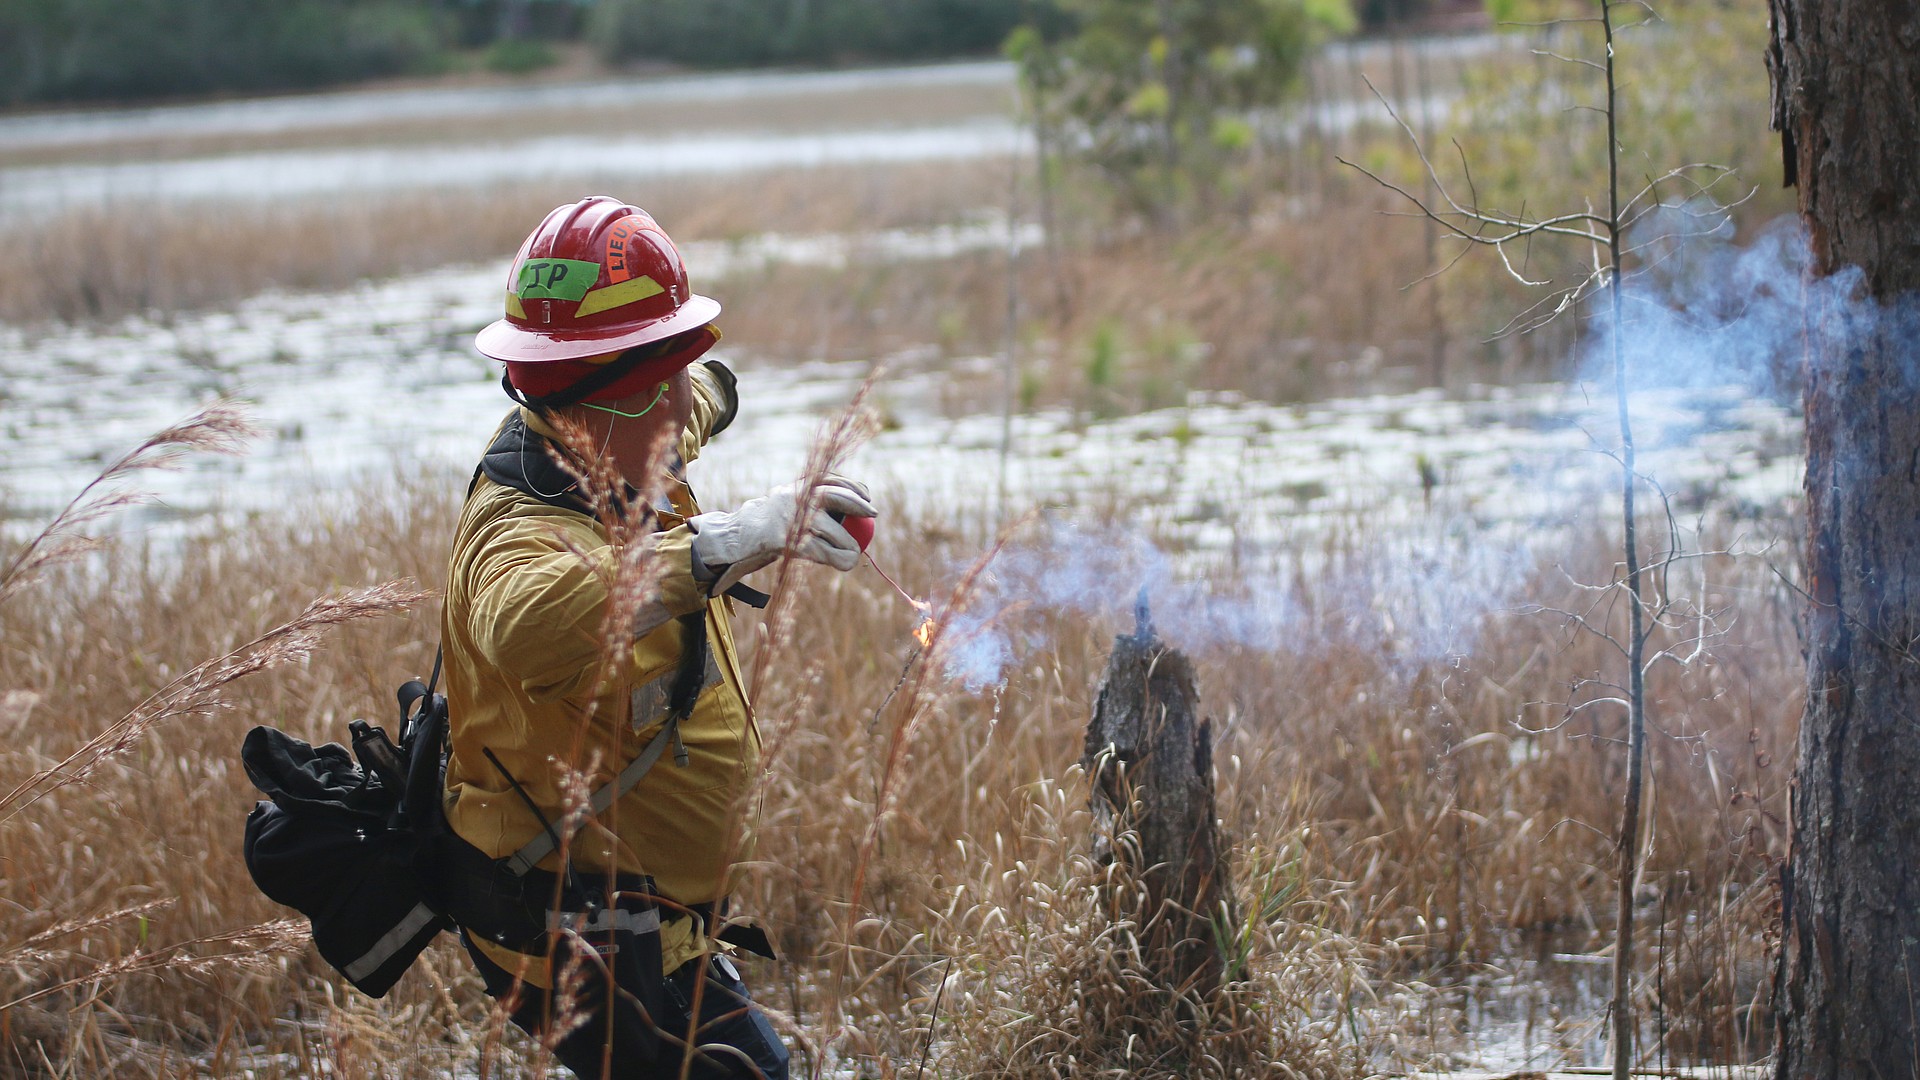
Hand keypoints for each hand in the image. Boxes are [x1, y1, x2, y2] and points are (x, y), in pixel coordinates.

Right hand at [688, 474, 875, 594]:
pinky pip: (817, 550)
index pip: (830, 478)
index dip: (852, 486)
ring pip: (829, 528)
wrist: (736, 538)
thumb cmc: (769, 525)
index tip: (867, 497)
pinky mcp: (784, 539)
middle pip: (833, 495)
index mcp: (796, 486)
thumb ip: (813, 504)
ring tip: (855, 553)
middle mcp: (794, 497)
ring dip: (848, 543)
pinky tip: (844, 563)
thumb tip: (851, 508)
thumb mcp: (790, 506)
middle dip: (857, 503)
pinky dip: (835, 558)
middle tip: (873, 514)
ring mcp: (789, 517)